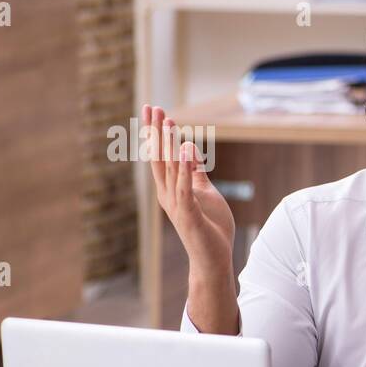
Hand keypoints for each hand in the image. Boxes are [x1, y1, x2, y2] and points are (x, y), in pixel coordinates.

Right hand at [143, 103, 234, 276]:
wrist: (213, 259)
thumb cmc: (210, 229)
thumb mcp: (205, 195)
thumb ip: (197, 175)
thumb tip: (192, 154)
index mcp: (172, 189)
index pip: (163, 156)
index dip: (159, 134)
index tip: (158, 111)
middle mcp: (169, 194)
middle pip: (160, 158)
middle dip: (157, 132)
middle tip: (153, 107)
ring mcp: (177, 204)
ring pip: (170, 169)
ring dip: (169, 144)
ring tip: (168, 121)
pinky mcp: (189, 214)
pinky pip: (186, 188)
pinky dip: (186, 169)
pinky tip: (187, 149)